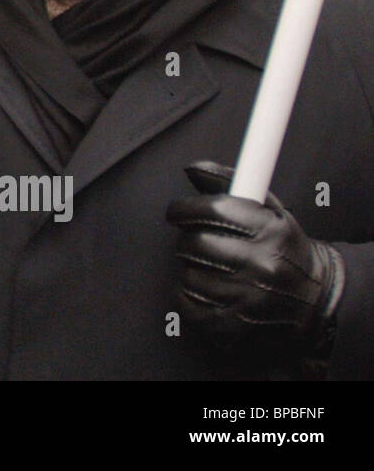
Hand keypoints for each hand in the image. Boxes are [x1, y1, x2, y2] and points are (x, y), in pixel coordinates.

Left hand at [166, 160, 344, 358]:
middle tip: (197, 241)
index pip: (211, 211)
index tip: (177, 211)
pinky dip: (189, 294)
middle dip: (188, 239)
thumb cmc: (284, 248)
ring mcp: (248, 299)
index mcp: (269, 232)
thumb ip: (229, 183)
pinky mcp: (234, 325)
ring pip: (189, 274)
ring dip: (190, 267)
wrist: (314, 299)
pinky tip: (206, 288)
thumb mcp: (270, 210)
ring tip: (208, 266)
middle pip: (196, 243)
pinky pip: (188, 304)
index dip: (184, 208)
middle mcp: (261, 265)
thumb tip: (192, 168)